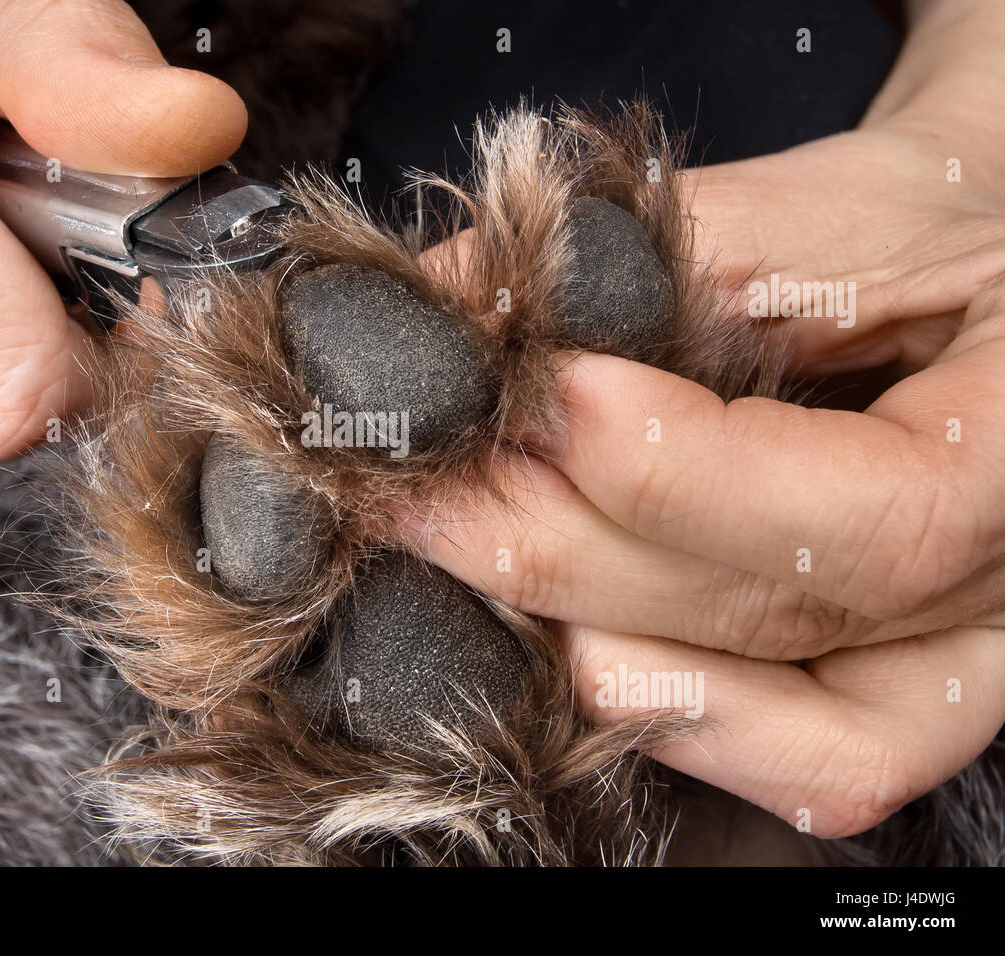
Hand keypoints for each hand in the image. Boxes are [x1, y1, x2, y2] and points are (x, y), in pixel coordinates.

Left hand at [401, 0, 1004, 835]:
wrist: (991, 286)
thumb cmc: (934, 230)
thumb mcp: (838, 206)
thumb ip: (659, 253)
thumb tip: (449, 297)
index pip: (868, 517)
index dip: (679, 473)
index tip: (538, 401)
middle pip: (781, 622)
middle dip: (566, 547)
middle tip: (422, 479)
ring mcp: (969, 667)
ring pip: (781, 724)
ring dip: (586, 632)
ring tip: (455, 542)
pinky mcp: (913, 701)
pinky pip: (813, 770)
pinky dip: (679, 721)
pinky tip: (565, 650)